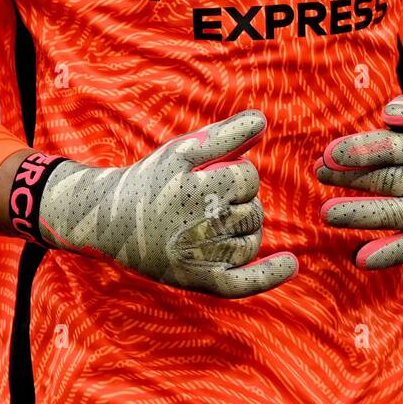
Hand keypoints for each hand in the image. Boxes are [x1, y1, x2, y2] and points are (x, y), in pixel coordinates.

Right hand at [38, 110, 297, 297]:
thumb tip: (263, 121)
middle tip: (204, 200)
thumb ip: (225, 134)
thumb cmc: (150, 181)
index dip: (234, 172)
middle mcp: (203, 228)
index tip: (208, 175)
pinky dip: (270, 273)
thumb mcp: (182, 151)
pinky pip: (245, 282)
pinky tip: (292, 262)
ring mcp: (204, 259)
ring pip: (252, 238)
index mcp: (198, 191)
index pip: (248, 177)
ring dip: (245, 226)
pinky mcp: (202, 282)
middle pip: (254, 208)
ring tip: (215, 219)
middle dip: (238, 199)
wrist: (110, 224)